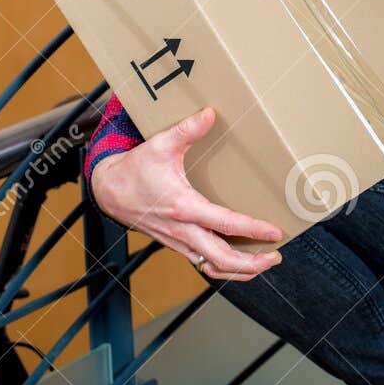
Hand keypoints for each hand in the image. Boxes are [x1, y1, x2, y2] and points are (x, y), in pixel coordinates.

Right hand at [88, 105, 284, 280]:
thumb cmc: (135, 169)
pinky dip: (224, 267)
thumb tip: (210, 114)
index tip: (275, 231)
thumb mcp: (159, 144)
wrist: (108, 191)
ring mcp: (179, 241)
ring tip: (263, 263)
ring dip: (240, 270)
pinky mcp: (176, 244)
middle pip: (221, 259)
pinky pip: (203, 264)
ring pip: (212, 268)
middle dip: (251, 263)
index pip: (225, 224)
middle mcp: (182, 230)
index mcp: (183, 206)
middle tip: (275, 256)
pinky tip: (239, 261)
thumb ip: (186, 130)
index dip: (253, 230)